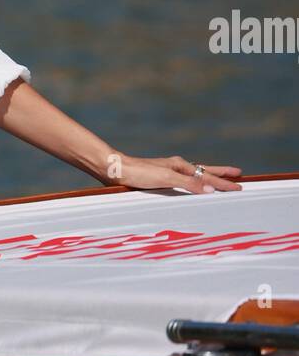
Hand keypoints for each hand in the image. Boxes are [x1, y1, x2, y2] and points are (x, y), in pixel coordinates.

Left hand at [107, 154, 242, 194]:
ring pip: (193, 176)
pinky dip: (192, 185)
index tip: (240, 186)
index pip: (208, 175)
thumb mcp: (167, 178)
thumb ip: (189, 184)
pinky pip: (182, 183)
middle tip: (238, 174)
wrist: (115, 171)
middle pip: (204, 171)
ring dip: (207, 179)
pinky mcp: (158, 180)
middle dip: (221, 174)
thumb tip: (211, 189)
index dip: (224, 182)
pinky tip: (189, 188)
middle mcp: (176, 167)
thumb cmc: (140, 173)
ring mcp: (167, 172)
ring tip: (218, 181)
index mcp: (180, 165)